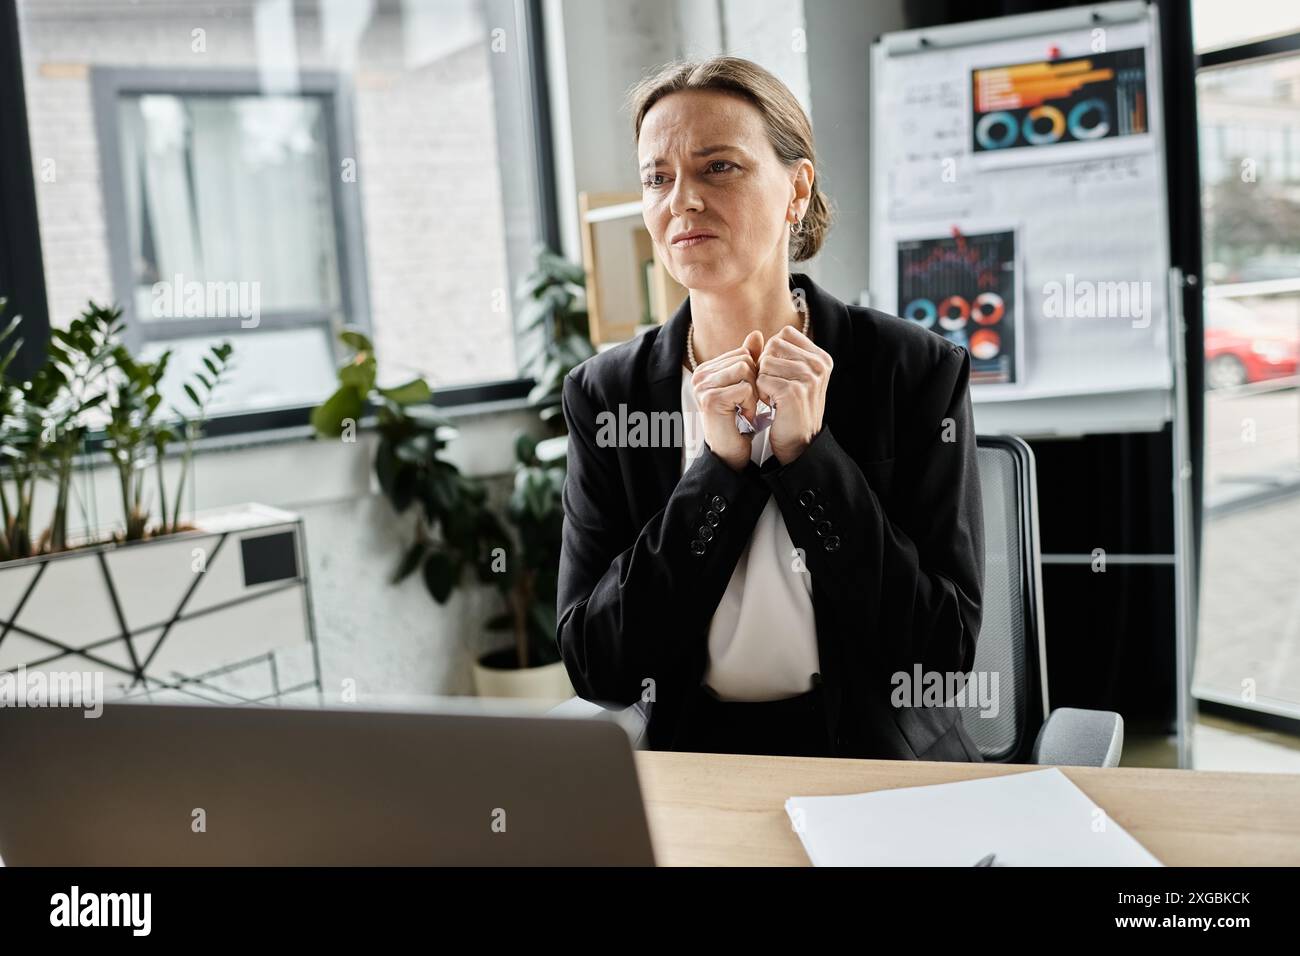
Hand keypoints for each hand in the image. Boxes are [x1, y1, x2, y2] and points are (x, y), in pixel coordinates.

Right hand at [690, 330, 763, 471]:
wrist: (731, 452)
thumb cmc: (738, 420)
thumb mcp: (745, 385)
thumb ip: (749, 359)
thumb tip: (756, 334)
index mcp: (706, 369)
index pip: (743, 353)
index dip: (754, 374)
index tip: (747, 395)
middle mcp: (700, 375)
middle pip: (745, 360)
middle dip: (755, 383)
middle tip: (748, 404)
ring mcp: (703, 387)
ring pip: (746, 371)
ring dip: (754, 394)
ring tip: (745, 410)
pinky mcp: (711, 399)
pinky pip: (745, 388)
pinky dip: (751, 405)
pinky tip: (743, 417)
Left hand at [757, 324, 832, 464]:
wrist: (799, 443)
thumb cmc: (790, 409)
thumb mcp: (790, 375)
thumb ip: (777, 353)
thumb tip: (753, 334)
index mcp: (821, 357)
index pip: (784, 334)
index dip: (772, 352)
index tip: (778, 373)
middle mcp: (818, 365)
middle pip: (774, 345)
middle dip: (765, 366)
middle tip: (774, 387)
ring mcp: (808, 377)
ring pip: (765, 362)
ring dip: (762, 381)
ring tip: (774, 397)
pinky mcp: (793, 391)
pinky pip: (762, 379)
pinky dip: (760, 393)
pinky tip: (772, 405)